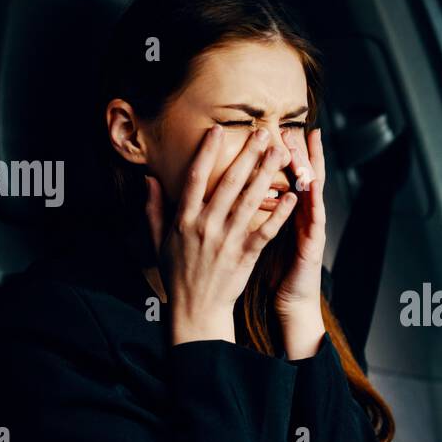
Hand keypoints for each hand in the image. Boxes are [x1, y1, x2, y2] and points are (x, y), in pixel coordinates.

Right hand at [145, 125, 297, 344]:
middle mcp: (205, 226)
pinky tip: (293, 196)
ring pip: (249, 201)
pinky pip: (265, 230)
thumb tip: (148, 179)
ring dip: (267, 175)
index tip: (218, 131)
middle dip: (247, 155)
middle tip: (264, 133)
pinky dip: (279, 213)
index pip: (195, 179)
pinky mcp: (244, 256)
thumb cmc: (178, 274)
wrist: (195, 310)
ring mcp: (226, 241)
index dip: (206, 153)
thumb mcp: (158, 241)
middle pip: (228, 184)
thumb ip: (153, 208)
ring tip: (282, 154)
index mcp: (183, 220)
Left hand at [275, 127, 327, 358]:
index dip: (286, 156)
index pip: (288, 178)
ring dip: (309, 169)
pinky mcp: (313, 245)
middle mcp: (304, 217)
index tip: (279, 131)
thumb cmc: (278, 273)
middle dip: (302, 154)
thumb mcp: (265, 239)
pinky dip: (312, 203)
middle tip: (296, 129)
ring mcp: (312, 230)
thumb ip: (258, 216)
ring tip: (304, 148)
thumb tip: (239, 197)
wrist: (293, 302)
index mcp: (290, 214)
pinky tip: (309, 187)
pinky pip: (313, 221)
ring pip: (312, 193)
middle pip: (305, 178)